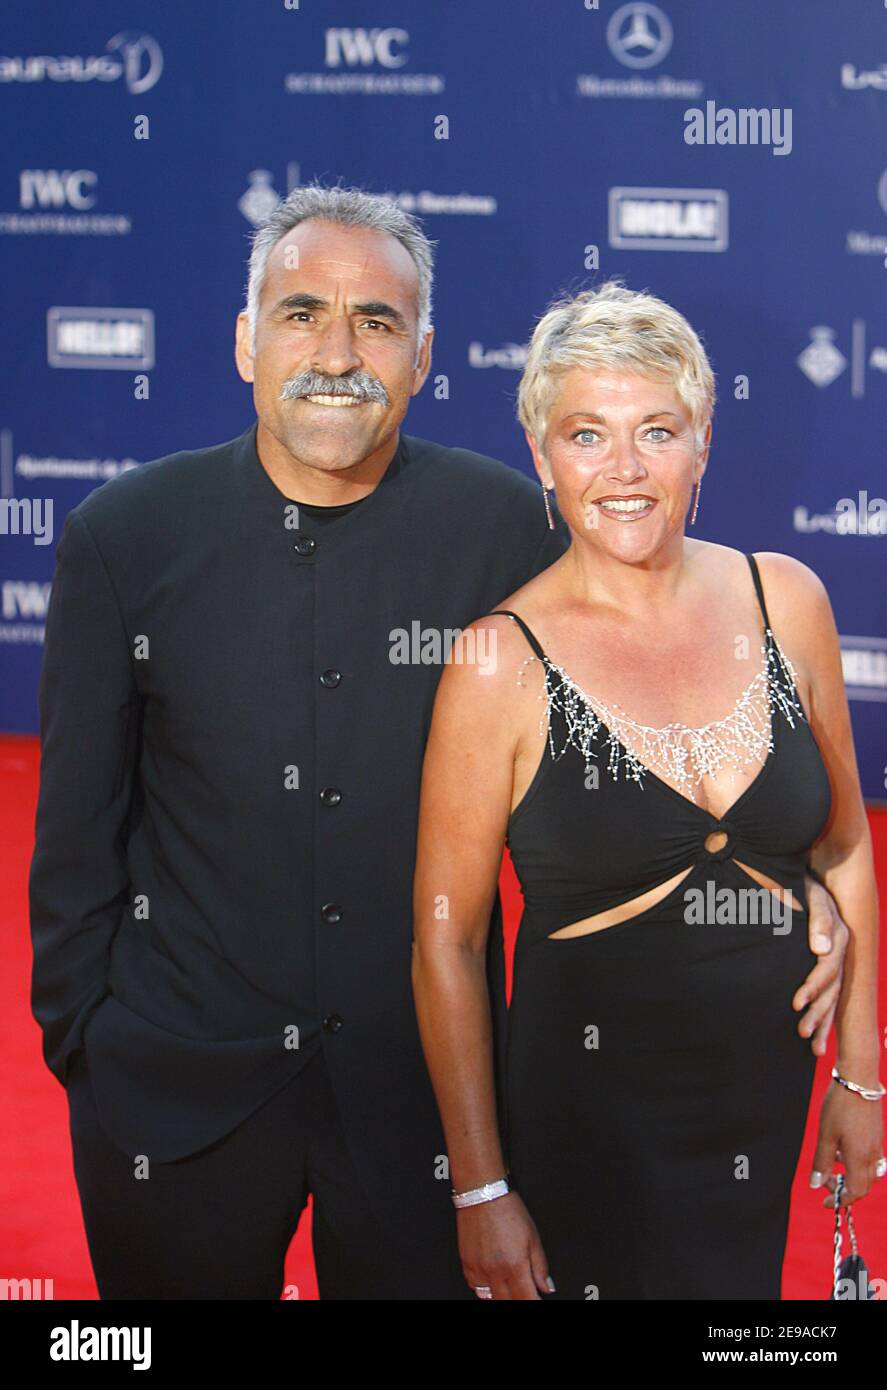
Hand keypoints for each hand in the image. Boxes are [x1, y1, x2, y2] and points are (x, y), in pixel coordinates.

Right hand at [457, 1191, 554, 1299]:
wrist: (483, 1194)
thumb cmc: (508, 1210)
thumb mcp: (533, 1237)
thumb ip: (540, 1266)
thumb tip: (546, 1287)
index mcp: (515, 1266)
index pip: (527, 1300)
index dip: (534, 1302)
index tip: (538, 1299)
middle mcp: (495, 1271)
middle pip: (508, 1302)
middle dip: (519, 1300)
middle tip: (525, 1292)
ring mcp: (479, 1269)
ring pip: (490, 1298)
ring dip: (502, 1297)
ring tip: (509, 1287)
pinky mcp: (467, 1264)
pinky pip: (475, 1287)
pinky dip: (485, 1288)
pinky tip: (493, 1279)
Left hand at [793, 875, 848, 1054]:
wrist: (803, 878)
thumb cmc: (804, 886)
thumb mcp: (812, 895)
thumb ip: (819, 920)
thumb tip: (821, 949)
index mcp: (839, 937)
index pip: (828, 970)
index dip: (813, 988)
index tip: (795, 1003)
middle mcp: (840, 953)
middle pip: (833, 990)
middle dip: (819, 1014)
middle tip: (802, 1033)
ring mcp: (835, 961)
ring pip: (833, 998)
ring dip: (823, 1022)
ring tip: (812, 1047)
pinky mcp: (827, 966)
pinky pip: (829, 996)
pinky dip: (824, 1017)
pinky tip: (817, 1039)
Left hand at [810, 1083, 883, 1206]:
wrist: (858, 1080)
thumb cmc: (840, 1106)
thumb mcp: (825, 1135)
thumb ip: (822, 1161)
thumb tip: (815, 1185)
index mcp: (859, 1159)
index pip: (854, 1192)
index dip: (840, 1201)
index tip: (826, 1202)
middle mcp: (872, 1155)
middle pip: (863, 1186)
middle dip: (845, 1190)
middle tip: (827, 1182)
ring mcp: (877, 1145)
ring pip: (869, 1174)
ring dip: (852, 1176)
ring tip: (833, 1161)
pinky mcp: (877, 1135)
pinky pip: (871, 1159)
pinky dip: (857, 1163)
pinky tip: (842, 1147)